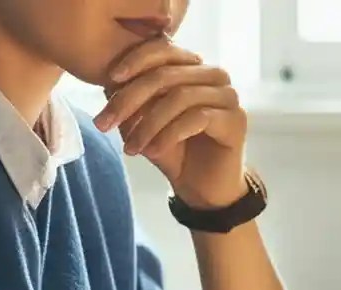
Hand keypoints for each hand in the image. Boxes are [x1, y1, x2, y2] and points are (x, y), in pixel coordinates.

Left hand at [94, 37, 247, 209]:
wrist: (201, 190)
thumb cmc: (173, 151)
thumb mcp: (141, 121)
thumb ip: (129, 96)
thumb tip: (108, 77)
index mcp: (193, 67)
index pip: (163, 48)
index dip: (134, 60)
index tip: (109, 80)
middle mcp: (214, 75)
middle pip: (167, 74)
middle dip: (130, 99)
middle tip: (104, 123)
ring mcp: (228, 96)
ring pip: (181, 97)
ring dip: (148, 124)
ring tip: (131, 148)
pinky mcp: (236, 120)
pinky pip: (197, 118)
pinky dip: (168, 135)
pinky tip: (152, 152)